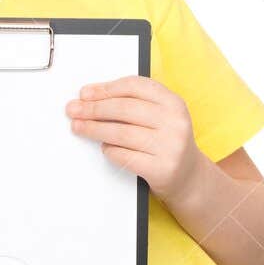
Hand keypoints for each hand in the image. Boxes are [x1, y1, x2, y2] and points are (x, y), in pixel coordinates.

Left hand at [66, 75, 204, 203]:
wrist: (189, 177)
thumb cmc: (167, 143)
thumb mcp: (160, 116)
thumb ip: (133, 104)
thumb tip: (92, 98)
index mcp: (173, 103)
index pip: (134, 86)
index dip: (106, 88)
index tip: (85, 93)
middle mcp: (174, 122)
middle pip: (124, 108)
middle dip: (93, 108)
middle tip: (74, 110)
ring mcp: (170, 146)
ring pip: (121, 132)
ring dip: (94, 129)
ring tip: (79, 127)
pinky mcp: (161, 169)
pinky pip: (124, 155)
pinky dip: (109, 150)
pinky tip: (104, 147)